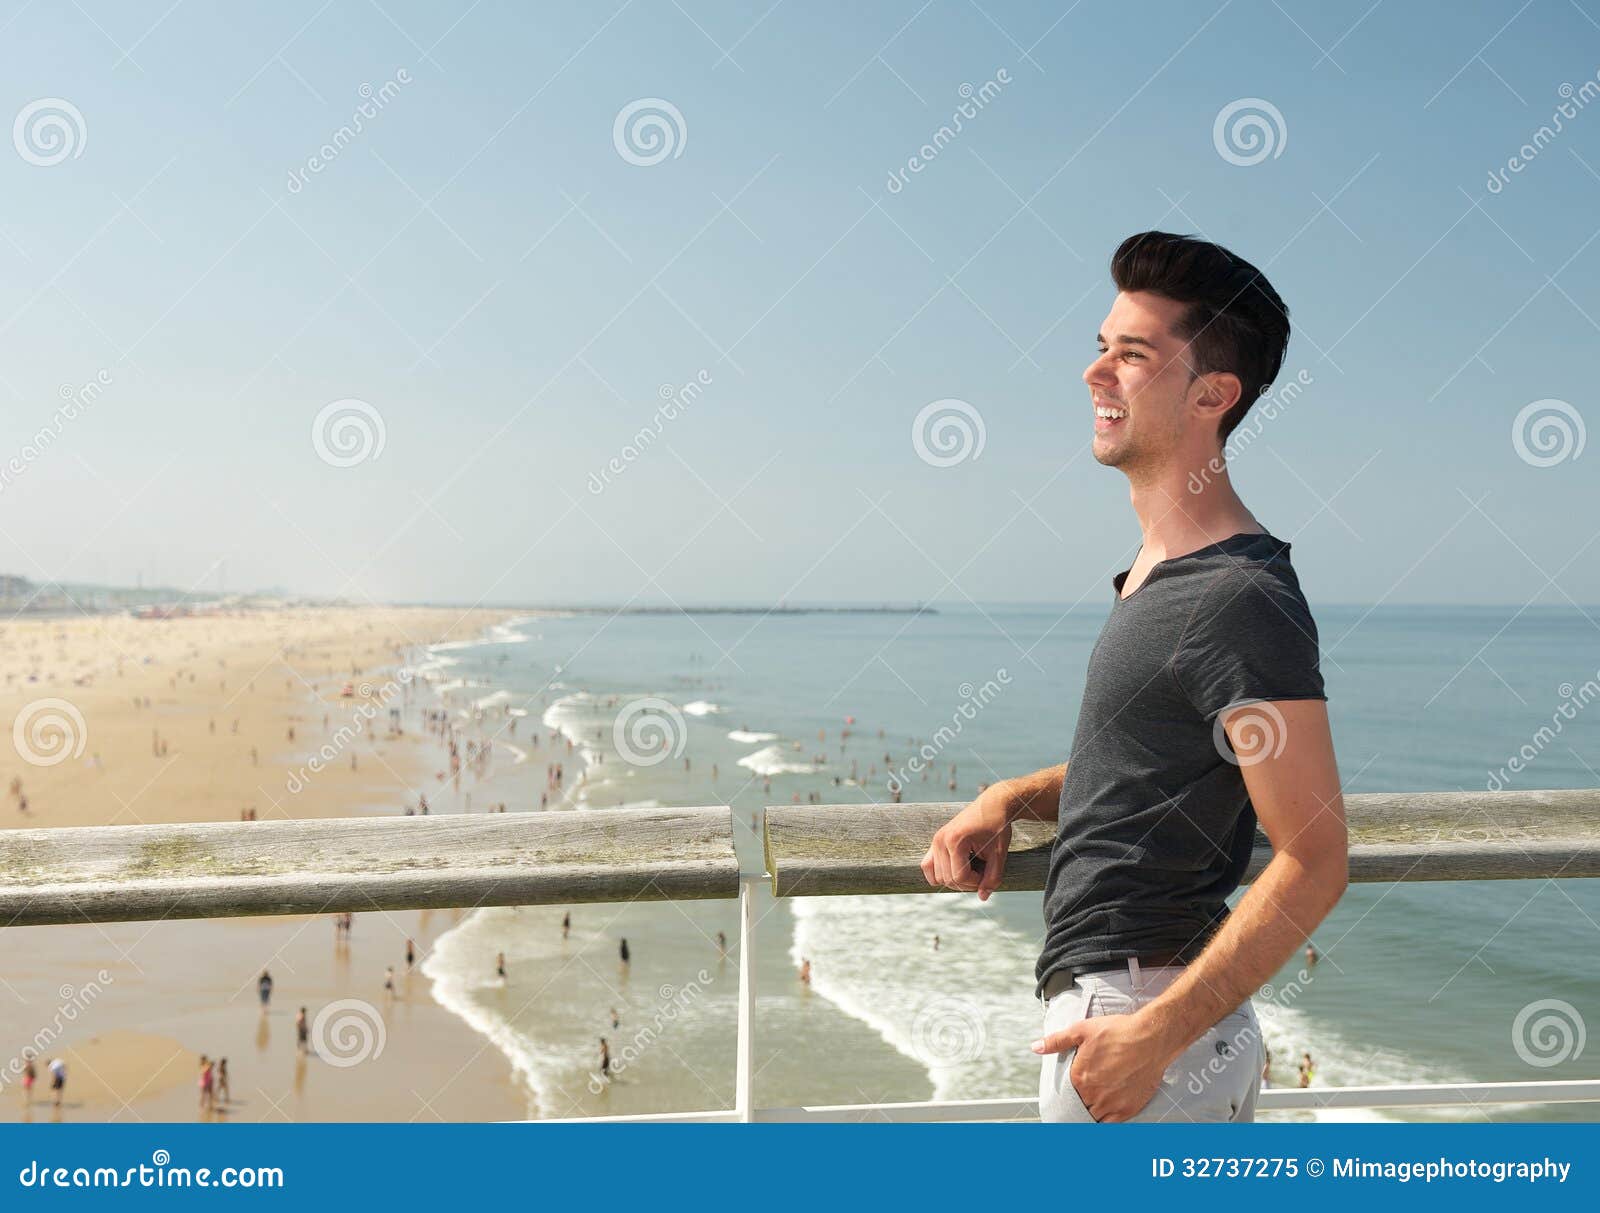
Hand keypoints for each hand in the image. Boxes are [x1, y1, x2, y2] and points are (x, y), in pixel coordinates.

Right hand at [919, 788, 1012, 899]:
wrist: (992, 805)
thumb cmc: (997, 826)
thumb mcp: (999, 853)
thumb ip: (992, 877)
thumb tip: (982, 897)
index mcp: (955, 841)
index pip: (959, 877)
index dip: (976, 882)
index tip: (989, 873)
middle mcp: (940, 840)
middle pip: (947, 879)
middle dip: (967, 883)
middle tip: (983, 872)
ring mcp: (935, 840)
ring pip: (937, 877)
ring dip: (955, 879)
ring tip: (973, 869)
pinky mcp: (936, 841)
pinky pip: (927, 866)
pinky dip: (939, 874)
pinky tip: (956, 870)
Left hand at [1031, 1011, 1173, 1121]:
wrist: (1151, 1038)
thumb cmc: (1118, 1032)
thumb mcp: (1082, 1030)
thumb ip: (1057, 1041)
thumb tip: (1035, 1047)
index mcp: (1080, 1078)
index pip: (1067, 1095)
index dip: (1068, 1094)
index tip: (1069, 1096)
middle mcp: (1094, 1094)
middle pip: (1080, 1108)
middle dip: (1079, 1104)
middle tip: (1082, 1101)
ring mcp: (1112, 1104)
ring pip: (1094, 1118)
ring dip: (1091, 1114)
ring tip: (1092, 1108)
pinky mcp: (1128, 1109)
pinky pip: (1111, 1125)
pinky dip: (1105, 1123)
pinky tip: (1104, 1116)